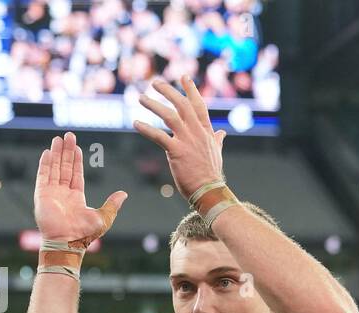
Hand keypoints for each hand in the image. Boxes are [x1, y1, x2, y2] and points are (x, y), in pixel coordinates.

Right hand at [33, 132, 127, 246]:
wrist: (67, 242)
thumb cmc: (85, 234)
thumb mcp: (104, 217)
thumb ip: (112, 204)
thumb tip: (124, 194)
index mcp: (76, 197)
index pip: (76, 174)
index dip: (76, 160)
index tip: (77, 147)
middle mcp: (63, 193)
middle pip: (64, 167)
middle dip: (66, 152)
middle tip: (68, 136)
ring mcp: (52, 193)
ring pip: (54, 168)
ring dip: (56, 153)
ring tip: (58, 139)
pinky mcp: (42, 195)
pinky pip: (43, 176)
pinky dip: (45, 164)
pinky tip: (48, 152)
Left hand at [133, 76, 226, 199]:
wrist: (210, 191)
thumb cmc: (211, 173)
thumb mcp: (217, 152)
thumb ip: (217, 139)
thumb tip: (222, 132)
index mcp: (206, 131)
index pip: (198, 105)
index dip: (191, 89)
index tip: (183, 76)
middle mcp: (197, 132)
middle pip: (182, 105)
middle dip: (169, 91)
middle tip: (155, 83)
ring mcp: (187, 141)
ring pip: (169, 116)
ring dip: (154, 105)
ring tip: (141, 98)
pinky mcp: (176, 152)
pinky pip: (159, 136)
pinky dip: (146, 129)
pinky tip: (136, 123)